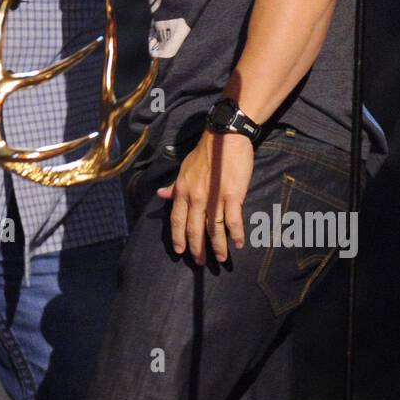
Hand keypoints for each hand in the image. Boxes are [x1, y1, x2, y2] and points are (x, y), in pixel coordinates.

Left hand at [157, 131, 252, 264]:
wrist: (224, 138)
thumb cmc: (205, 153)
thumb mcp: (184, 169)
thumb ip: (174, 186)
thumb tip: (161, 194)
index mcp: (182, 191)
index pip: (177, 220)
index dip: (178, 237)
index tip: (180, 251)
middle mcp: (195, 197)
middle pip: (194, 229)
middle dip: (197, 248)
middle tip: (201, 262)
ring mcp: (214, 197)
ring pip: (214, 229)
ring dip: (217, 246)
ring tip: (220, 258)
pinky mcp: (232, 195)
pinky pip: (233, 220)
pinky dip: (236, 234)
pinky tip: (239, 244)